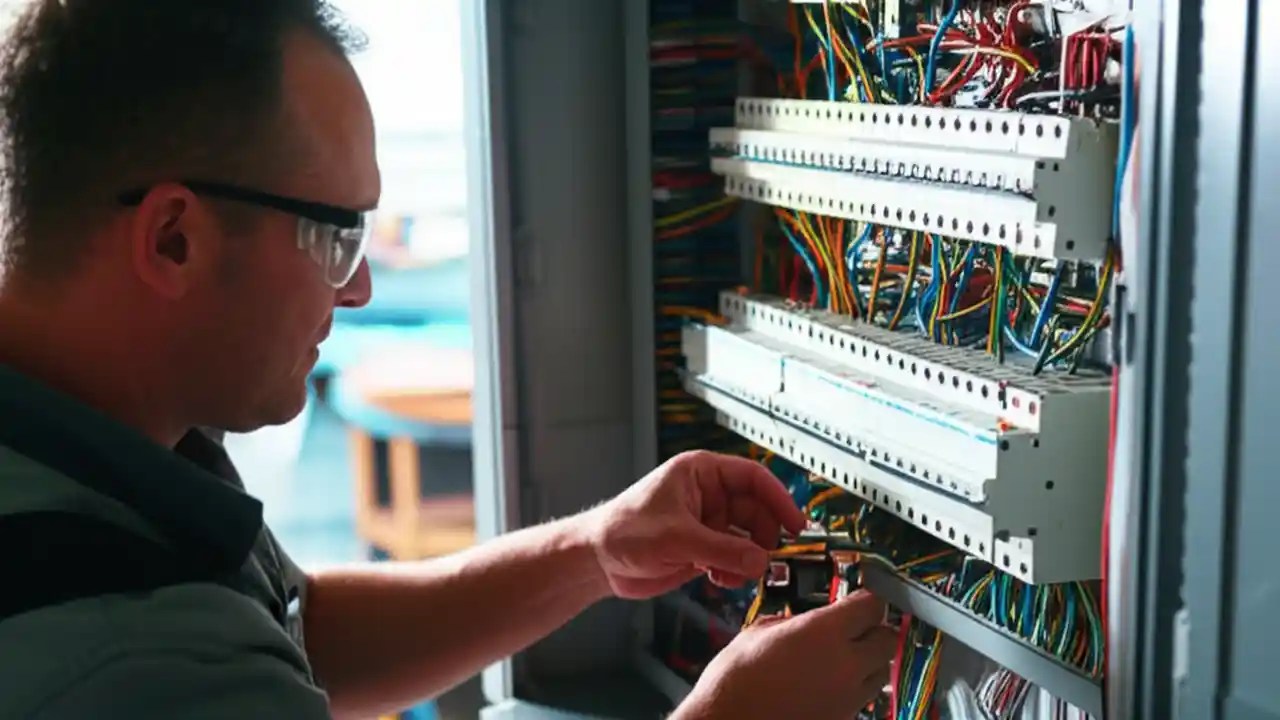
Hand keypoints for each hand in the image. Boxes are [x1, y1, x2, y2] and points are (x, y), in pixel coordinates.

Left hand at [586, 450, 805, 598]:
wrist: (597, 561)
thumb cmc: (622, 530)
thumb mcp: (675, 538)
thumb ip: (721, 550)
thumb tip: (760, 560)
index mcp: (701, 473)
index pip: (753, 477)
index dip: (778, 498)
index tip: (795, 523)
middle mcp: (708, 496)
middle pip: (756, 511)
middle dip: (763, 537)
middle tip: (765, 558)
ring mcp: (707, 524)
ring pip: (747, 539)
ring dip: (747, 558)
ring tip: (735, 573)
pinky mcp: (702, 549)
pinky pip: (734, 558)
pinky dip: (734, 571)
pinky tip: (721, 580)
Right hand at [672, 591, 895, 719]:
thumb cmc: (735, 679)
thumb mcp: (760, 631)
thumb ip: (794, 621)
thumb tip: (807, 620)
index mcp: (825, 633)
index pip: (872, 606)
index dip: (869, 598)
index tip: (863, 595)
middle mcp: (845, 665)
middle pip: (887, 640)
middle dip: (875, 629)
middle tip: (856, 625)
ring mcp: (847, 698)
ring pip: (880, 672)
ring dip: (868, 660)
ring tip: (841, 657)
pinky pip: (861, 697)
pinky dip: (853, 688)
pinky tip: (826, 683)